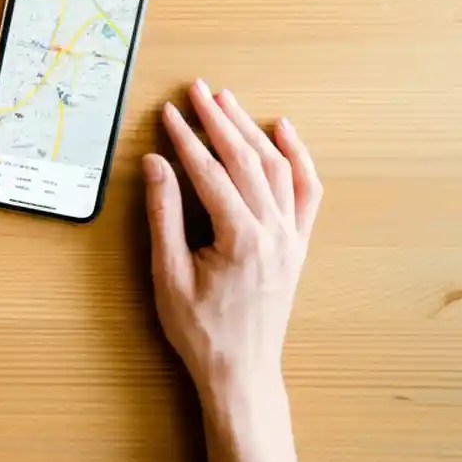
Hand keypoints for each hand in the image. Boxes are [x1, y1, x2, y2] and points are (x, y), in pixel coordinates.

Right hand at [143, 79, 320, 461]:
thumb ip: (163, 215)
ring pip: (276, 168)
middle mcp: (273, 232)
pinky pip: (306, 191)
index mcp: (240, 239)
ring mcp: (291, 237)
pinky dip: (298, 157)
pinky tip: (284, 131)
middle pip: (246, 160)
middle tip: (197, 91)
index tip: (169, 112)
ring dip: (250, 130)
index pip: (210, 172)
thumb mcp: (169, 275)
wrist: (241, 371)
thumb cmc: (200, 331)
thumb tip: (156, 165)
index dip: (186, 138)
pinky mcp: (297, 244)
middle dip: (219, 121)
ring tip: (227, 101)